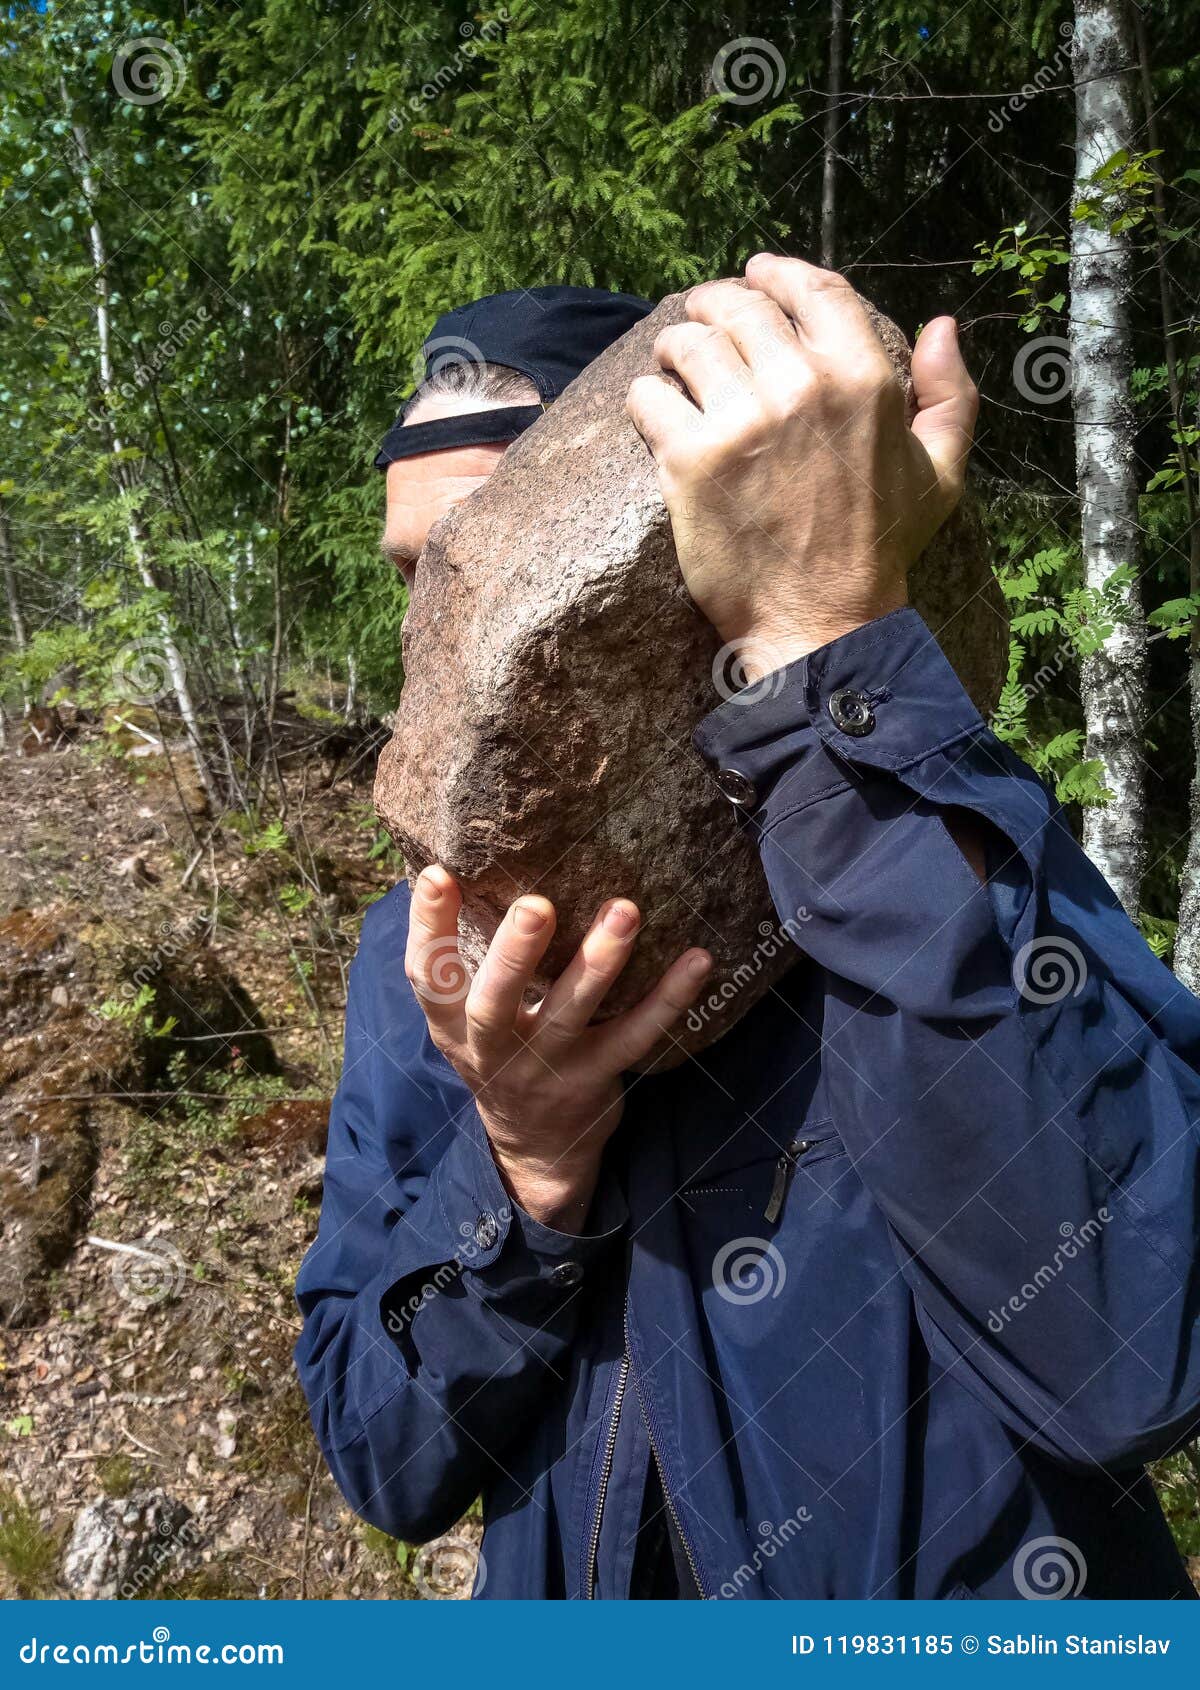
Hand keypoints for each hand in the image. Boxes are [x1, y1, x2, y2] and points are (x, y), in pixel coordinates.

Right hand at [404, 866, 711, 1230]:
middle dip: (515, 953)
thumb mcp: (466, 1019)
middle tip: (535, 905)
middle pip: (495, 1003)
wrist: (536, 1148)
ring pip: (571, 1013)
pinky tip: (698, 960)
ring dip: (600, 961)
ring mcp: (547, 1066)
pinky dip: (669, 998)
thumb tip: (463, 865)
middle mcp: (493, 1048)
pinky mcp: (597, 1076)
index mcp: (452, 1025)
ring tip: (625, 911)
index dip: (428, 926)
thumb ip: (466, 960)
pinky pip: (636, 1035)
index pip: (429, 975)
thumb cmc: (502, 1052)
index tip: (439, 873)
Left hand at [626, 254, 977, 678]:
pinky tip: (655, 409)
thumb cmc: (880, 549)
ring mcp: (741, 420)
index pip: (812, 289)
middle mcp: (800, 386)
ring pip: (686, 342)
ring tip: (675, 361)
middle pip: (740, 306)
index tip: (756, 274)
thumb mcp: (940, 473)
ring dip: (675, 344)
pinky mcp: (688, 459)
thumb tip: (942, 325)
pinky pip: (649, 396)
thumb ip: (949, 394)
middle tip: (703, 318)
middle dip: (716, 304)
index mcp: (863, 377)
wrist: (821, 622)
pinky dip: (646, 396)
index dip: (778, 272)